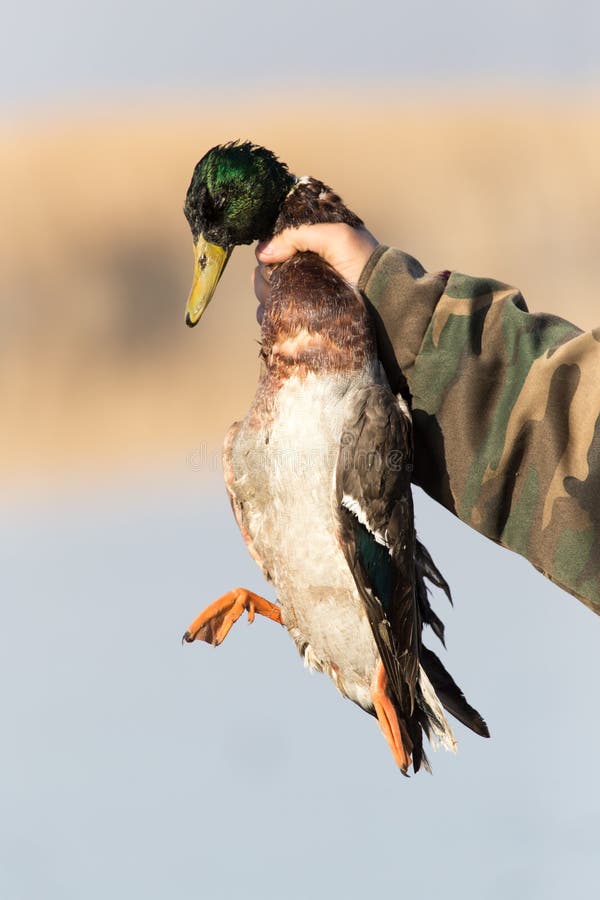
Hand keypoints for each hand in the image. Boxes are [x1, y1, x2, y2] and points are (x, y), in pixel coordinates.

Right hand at [253, 223, 378, 323]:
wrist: (384, 302)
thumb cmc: (364, 263)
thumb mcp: (337, 236)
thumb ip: (298, 235)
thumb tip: (262, 253)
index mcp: (308, 247)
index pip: (273, 246)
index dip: (268, 251)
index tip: (273, 258)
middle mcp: (300, 271)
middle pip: (264, 271)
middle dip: (266, 275)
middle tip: (280, 280)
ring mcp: (299, 297)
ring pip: (264, 294)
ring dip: (265, 296)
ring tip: (281, 299)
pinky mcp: (299, 320)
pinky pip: (270, 318)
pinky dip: (267, 316)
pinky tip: (276, 317)